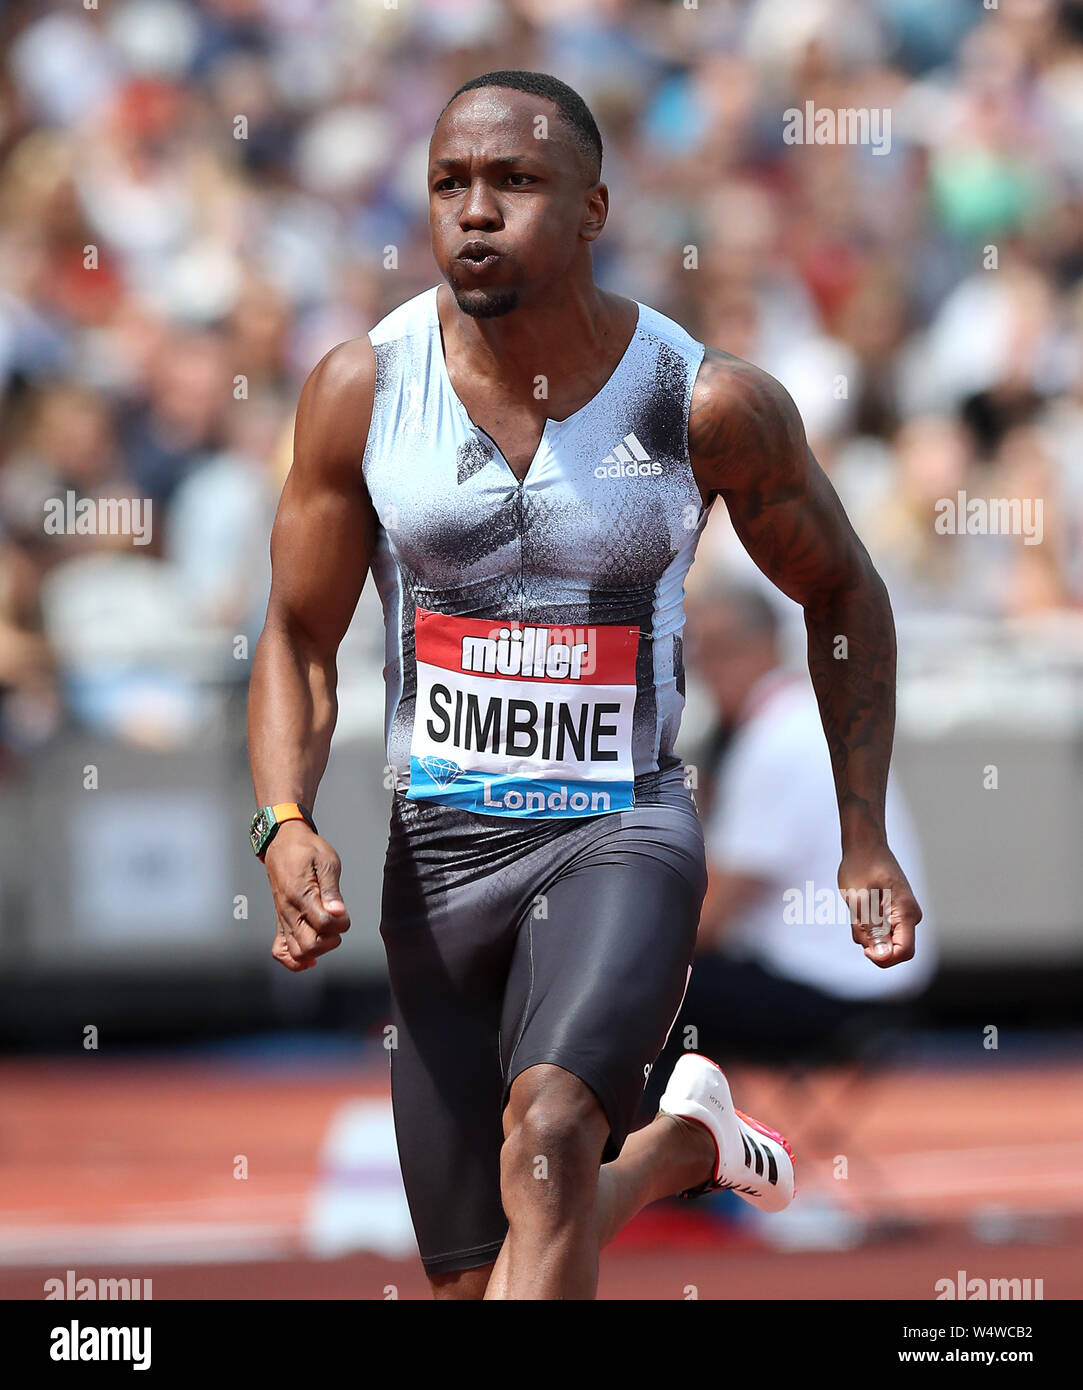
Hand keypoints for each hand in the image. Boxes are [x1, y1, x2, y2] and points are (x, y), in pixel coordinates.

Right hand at [263, 821, 350, 971]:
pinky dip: (294, 960)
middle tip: (337, 925)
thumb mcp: (327, 861)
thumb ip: (332, 890)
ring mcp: (283, 919)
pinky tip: (310, 955)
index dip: (341, 923)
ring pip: (296, 953)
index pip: (324, 924)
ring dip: (316, 951)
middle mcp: (289, 911)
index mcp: (301, 894)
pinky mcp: (280, 922)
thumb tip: (338, 912)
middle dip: (330, 941)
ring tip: (327, 936)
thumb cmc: (305, 850)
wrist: (282, 843)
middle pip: (309, 946)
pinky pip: (280, 951)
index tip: (345, 913)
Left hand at [837, 842, 920, 967]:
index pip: (904, 951)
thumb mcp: (858, 900)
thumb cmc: (860, 867)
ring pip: (882, 941)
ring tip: (857, 906)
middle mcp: (909, 916)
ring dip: (864, 931)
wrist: (864, 845)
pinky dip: (865, 925)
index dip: (884, 958)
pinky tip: (859, 905)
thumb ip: (870, 929)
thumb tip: (883, 956)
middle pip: (893, 950)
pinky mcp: (893, 914)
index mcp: (906, 912)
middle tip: (856, 917)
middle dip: (871, 942)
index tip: (865, 950)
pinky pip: (879, 931)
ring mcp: (902, 916)